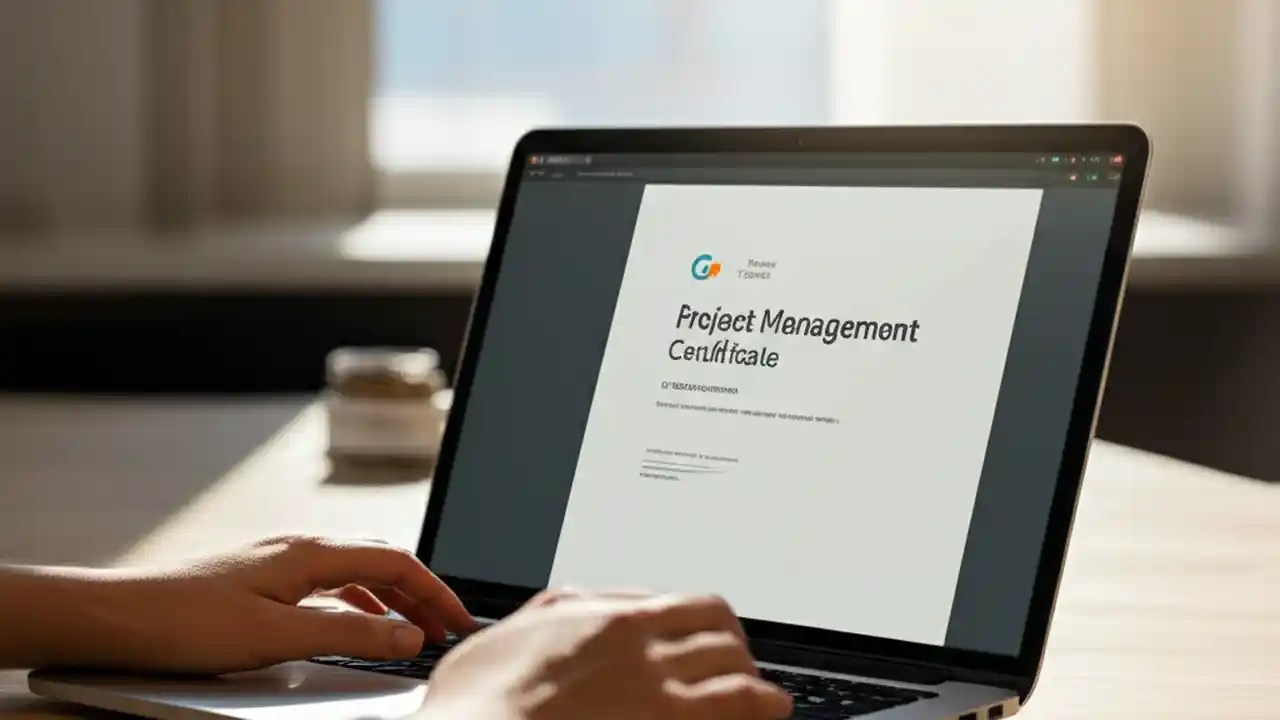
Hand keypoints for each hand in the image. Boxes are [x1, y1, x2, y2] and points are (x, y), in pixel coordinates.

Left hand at [0, 535, 476, 672]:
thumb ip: (350, 635)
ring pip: (355, 572)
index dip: (435, 592)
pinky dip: (358, 602)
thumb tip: (408, 635)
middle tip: (448, 627)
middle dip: (421, 593)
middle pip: (381, 562)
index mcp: (310, 553)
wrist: (114, 616)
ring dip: (392, 599)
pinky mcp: (260, 578)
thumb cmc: (186, 621)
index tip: (459, 621)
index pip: (396, 562)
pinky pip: (329, 583)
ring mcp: (278, 560)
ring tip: (413, 628)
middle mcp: (299, 547)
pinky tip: (355, 623)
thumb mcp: (278, 637)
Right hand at [420, 590, 791, 719]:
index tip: (716, 641)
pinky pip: (735, 713)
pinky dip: (758, 710)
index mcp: (613, 620)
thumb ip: (562, 610)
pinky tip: (766, 714)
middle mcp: (646, 651)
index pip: (693, 607)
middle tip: (741, 669)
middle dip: (737, 653)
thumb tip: (593, 599)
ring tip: (769, 701)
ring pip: (738, 677)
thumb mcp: (514, 631)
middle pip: (724, 638)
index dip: (713, 627)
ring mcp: (661, 696)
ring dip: (757, 687)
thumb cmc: (480, 702)